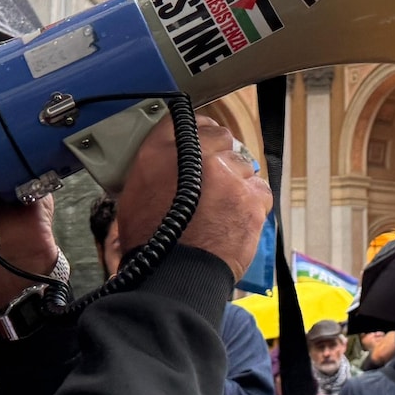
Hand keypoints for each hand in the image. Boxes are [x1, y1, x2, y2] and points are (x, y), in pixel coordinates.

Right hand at [112, 114, 272, 277]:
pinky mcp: (251, 196)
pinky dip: (252, 202)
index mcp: (161, 150)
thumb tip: (171, 162)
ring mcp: (228, 173)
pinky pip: (260, 189)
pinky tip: (237, 218)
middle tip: (213, 180)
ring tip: (222, 208)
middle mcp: (197, 153)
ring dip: (236, 181)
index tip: (202, 142)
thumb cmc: (150, 242)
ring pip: (243, 164)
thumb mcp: (135, 194)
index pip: (186, 120)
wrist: (173, 275)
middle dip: (219, 155)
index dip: (197, 132)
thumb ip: (157, 168)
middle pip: (221, 137)